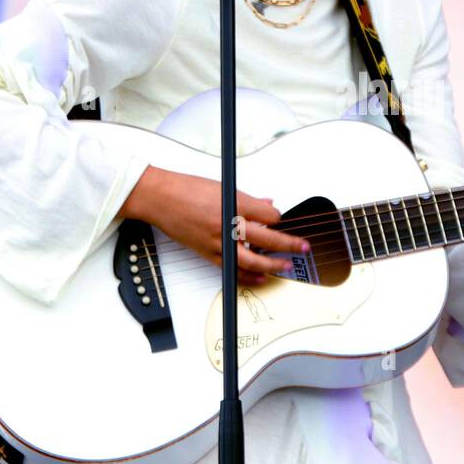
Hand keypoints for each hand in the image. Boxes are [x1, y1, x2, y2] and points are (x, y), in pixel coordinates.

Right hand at [119, 166, 309, 285]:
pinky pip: (232, 269)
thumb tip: (267, 205)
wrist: (160, 198)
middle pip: (268, 239)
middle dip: (290, 244)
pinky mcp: (207, 254)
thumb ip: (249, 200)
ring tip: (286, 266)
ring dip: (273, 265)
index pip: (270, 216)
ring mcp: (218, 242)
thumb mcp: (224, 187)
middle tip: (303, 248)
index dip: (279, 218)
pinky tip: (260, 277)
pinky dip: (248, 275)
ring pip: (253, 260)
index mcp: (235, 203)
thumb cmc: (187, 189)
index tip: (280, 220)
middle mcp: (228, 224)